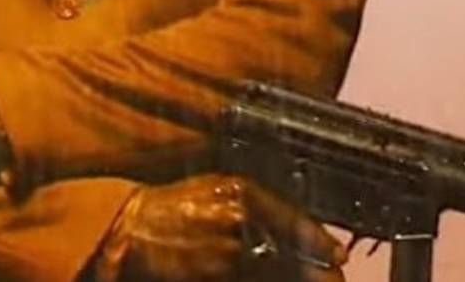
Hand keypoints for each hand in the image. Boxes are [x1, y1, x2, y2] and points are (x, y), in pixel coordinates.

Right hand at [95, 174, 346, 281]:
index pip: (296, 220)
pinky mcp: (210, 275)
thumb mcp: (217, 191)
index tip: (337, 256)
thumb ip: (256, 208)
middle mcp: (238, 220)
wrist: (127, 227)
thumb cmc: (172, 209)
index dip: (320, 242)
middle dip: (317, 273)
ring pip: (273, 272)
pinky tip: (255, 279)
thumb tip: (297, 231)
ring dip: (292, 279)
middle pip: (293, 254)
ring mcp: (224, 253)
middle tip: (332, 279)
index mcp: (241, 193)